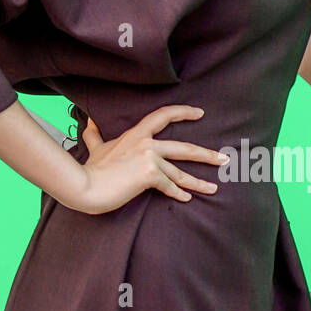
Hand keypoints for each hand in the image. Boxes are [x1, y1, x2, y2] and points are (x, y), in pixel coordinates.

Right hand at [69, 105, 229, 214]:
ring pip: (180, 172)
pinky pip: (169, 186)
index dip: (183, 112)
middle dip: (206, 154)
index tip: (200, 113)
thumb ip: (95, 134)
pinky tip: (187, 198)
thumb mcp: (95, 147)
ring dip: (199, 181)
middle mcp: (146, 143)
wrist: (86, 185)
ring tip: (213, 187)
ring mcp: (149, 159)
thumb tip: (90, 122)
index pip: (163, 116)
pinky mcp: (149, 175)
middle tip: (224, 159)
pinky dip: (178, 193)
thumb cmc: (92, 169)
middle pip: (184, 148)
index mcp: (136, 134)